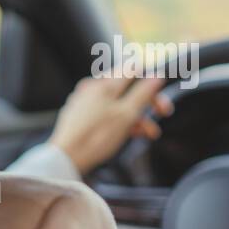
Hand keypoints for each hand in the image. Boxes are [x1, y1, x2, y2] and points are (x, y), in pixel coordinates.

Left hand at [49, 75, 173, 175]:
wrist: (65, 158)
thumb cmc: (96, 137)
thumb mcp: (126, 115)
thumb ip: (143, 93)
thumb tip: (157, 76)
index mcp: (104, 83)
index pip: (133, 70)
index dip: (151, 80)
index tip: (161, 95)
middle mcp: (93, 87)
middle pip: (127, 88)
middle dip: (147, 102)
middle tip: (163, 113)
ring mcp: (85, 101)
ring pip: (118, 103)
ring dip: (136, 115)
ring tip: (148, 133)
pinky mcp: (80, 116)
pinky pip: (106, 113)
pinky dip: (120, 121)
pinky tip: (129, 134)